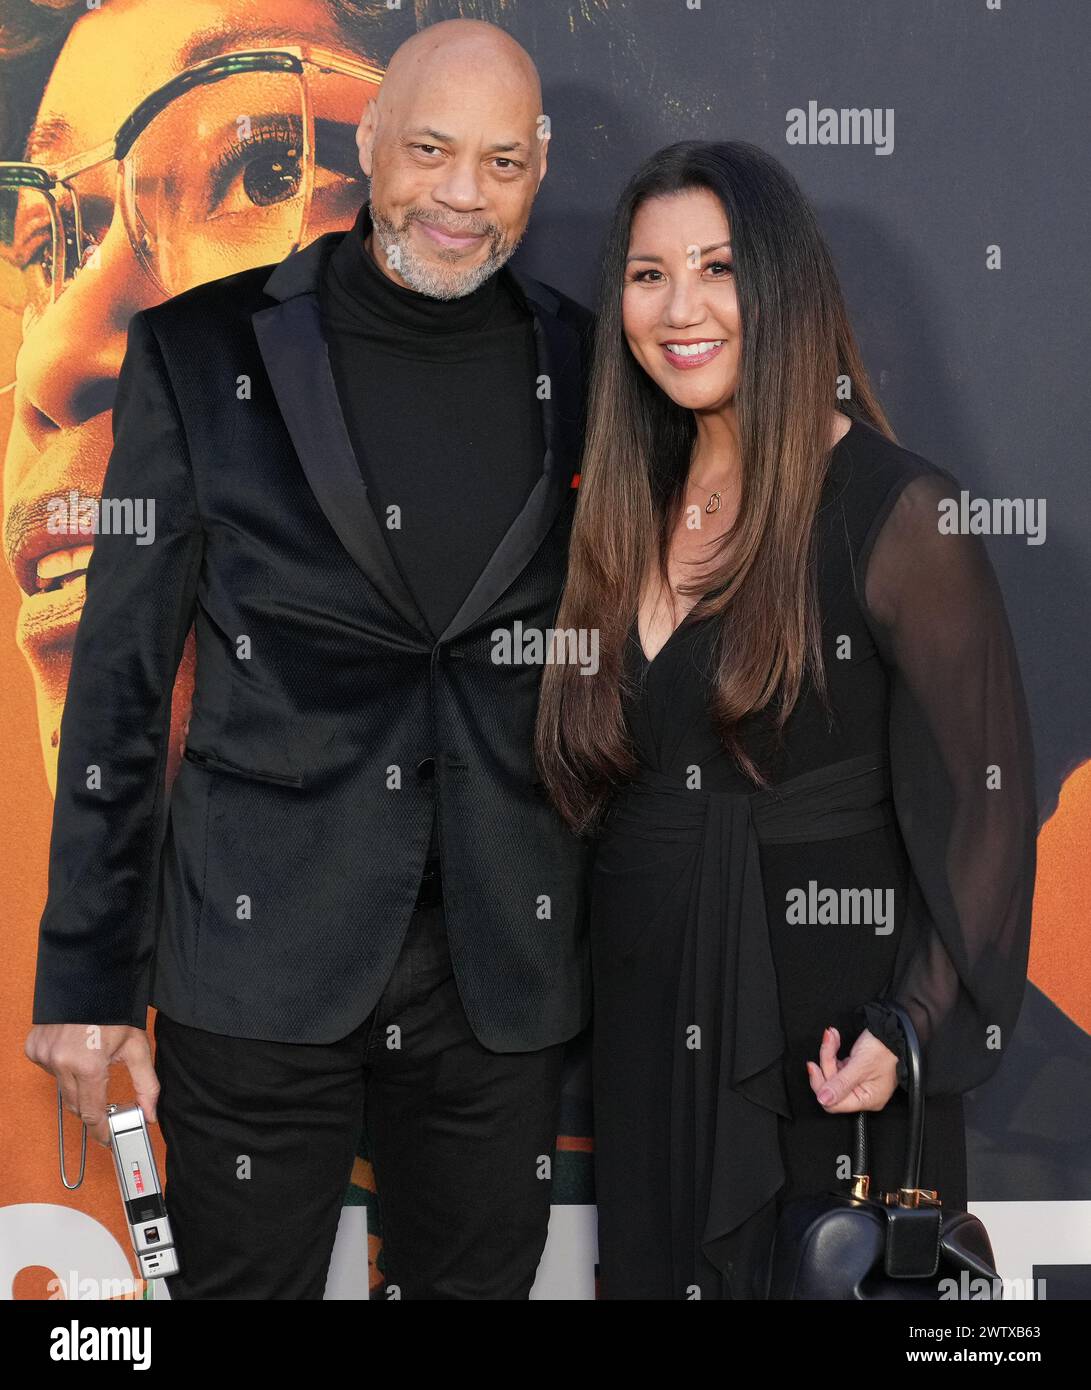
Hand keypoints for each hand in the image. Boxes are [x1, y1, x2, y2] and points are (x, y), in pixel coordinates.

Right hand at [25, 1023, 158, 1146]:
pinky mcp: (34, 1048)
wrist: (90, 980)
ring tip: (93, 1066)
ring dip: (77, 1086)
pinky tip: (74, 1052)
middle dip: (92, 1109)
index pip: (91, 1113)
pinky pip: (48, 1070)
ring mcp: (44, 1056)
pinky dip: (61, 1068)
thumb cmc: (115, 1011)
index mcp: (88, 1065)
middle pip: (76, 1104)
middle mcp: (61, 1063)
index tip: (108, 1138)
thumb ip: (146, 1084)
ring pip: (62, 1088)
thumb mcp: (137, 1047)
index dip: (101, 1130)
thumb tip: (150, 1114)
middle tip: (108, 1106)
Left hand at [806, 1025, 898, 1113]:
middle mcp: (863, 1094)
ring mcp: (858, 1083)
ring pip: (831, 1073)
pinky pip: (836, 1065)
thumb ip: (841, 1084)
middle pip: (831, 1087)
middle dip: (826, 1062)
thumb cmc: (884, 1049)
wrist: (893, 1031)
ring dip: (829, 1052)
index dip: (821, 1085)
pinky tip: (834, 1038)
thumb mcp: (860, 1065)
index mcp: (867, 1099)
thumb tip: (823, 1099)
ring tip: (832, 1036)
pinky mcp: (854, 1071)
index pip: (835, 1103)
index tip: (814, 1066)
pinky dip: (833, 1050)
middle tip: (828, 1044)